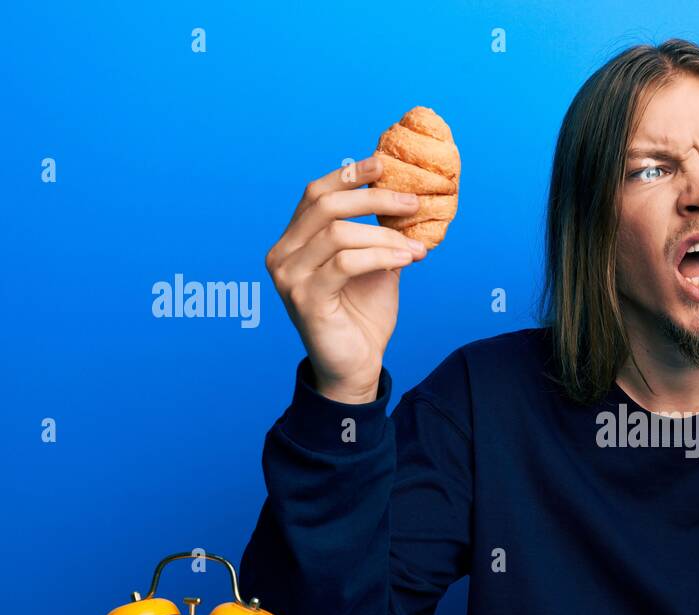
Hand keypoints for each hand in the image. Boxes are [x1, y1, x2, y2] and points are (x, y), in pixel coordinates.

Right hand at [264, 155, 428, 402]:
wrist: (356, 367)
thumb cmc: (362, 316)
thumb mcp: (374, 265)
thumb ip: (378, 233)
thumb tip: (404, 196)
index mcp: (294, 241)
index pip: (316, 194)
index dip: (349, 175)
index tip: (383, 164)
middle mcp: (282, 255)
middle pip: (325, 204)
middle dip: (373, 198)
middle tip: (412, 203)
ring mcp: (289, 277)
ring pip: (338, 234)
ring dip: (385, 235)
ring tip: (415, 246)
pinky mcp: (305, 299)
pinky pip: (346, 263)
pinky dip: (381, 256)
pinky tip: (407, 260)